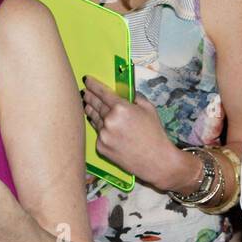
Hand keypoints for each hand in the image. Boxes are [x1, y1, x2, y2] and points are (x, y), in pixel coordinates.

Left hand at [82, 75, 192, 190]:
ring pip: (94, 118)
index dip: (93, 85)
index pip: (102, 92)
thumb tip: (126, 93)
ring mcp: (103, 135)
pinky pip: (98, 133)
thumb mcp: (149, 109)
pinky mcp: (101, 147)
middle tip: (84, 91)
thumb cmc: (155, 134)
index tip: (87, 80)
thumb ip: (135, 97)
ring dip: (90, 110)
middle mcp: (109, 120)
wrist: (156, 160)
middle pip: (94, 104)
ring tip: (87, 105)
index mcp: (121, 108)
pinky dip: (99, 128)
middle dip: (89, 96)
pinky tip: (100, 124)